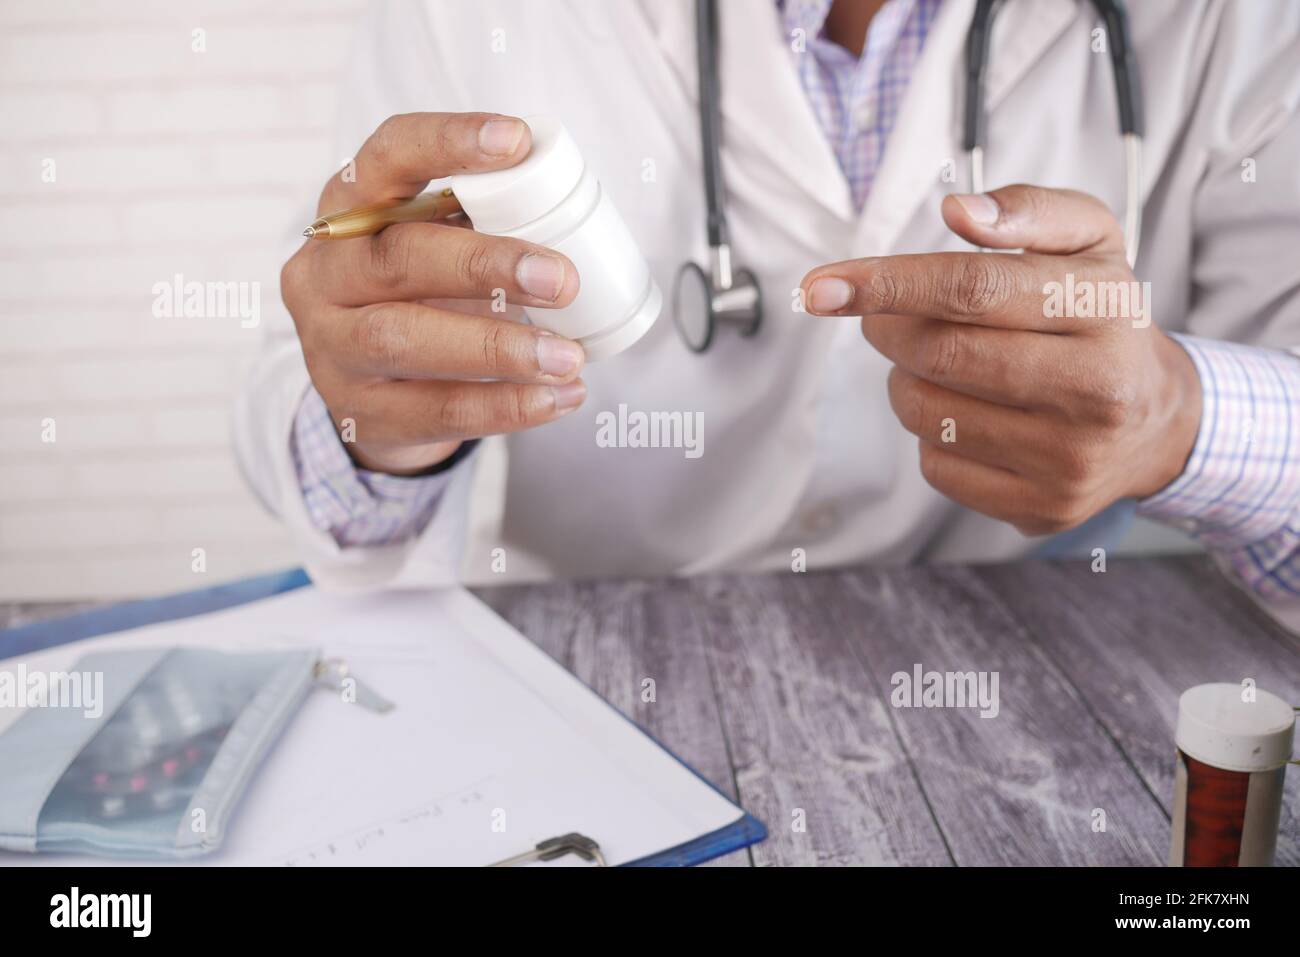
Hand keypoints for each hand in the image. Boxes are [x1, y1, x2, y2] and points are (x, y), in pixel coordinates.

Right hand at [281, 112, 585, 475]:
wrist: (375, 392)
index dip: (447, 142)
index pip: (387, 157)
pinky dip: (506, 405)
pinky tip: (559, 398)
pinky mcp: (357, 411)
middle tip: (563, 280)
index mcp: (349, 208)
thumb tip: (574, 218)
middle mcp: (324, 273)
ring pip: (403, 338)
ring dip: (498, 347)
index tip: (517, 140)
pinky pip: (433, 410)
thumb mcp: (438, 244)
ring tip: (569, 356)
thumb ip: (483, 221)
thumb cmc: (423, 295)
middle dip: (486, 264)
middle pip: (397, 257)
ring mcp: (330, 346)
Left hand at [800, 185, 1202, 535]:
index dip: (886, 283)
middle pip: (939, 353)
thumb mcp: (1091, 243)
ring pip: (925, 412)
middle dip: (888, 328)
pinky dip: (929, 432)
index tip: (820, 286)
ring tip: (942, 362)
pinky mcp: (1041, 508)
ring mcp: (1068, 460)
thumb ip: (1028, 210)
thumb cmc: (1101, 320)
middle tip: (886, 316)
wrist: (1157, 423)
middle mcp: (1095, 392)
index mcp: (1103, 313)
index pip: (972, 290)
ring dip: (905, 378)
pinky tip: (968, 414)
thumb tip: (958, 212)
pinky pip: (936, 465)